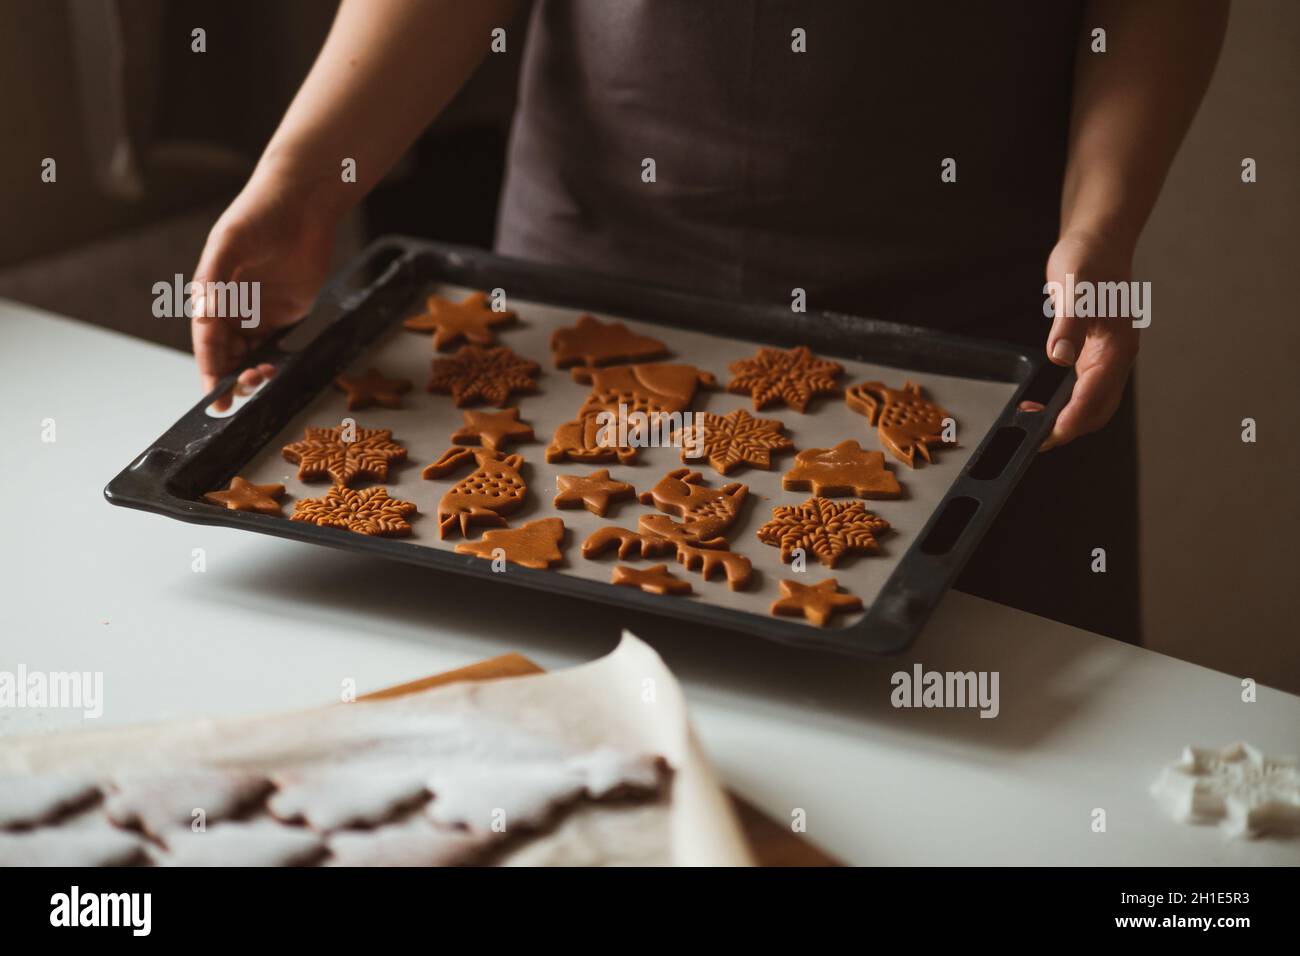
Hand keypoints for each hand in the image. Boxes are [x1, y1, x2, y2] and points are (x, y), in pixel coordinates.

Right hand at [190, 165, 341, 408]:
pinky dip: (275, 362)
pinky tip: (277, 370)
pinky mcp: (288, 312)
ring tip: (263, 376)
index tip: (213, 397)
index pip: (207, 342)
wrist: (302, 201)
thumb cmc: (259, 214)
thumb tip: (203, 315)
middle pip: (226, 354)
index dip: (209, 371)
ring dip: (252, 372)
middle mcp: (233, 305)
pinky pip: (278, 345)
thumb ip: (215, 279)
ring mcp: (260, 310)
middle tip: (244, 389)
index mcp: (212, 293)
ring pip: (250, 354)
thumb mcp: (230, 242)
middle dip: (232, 377)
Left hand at [1028, 230, 1140, 450]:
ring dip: (1068, 420)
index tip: (1050, 435)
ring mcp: (1106, 356)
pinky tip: (1043, 406)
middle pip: (1098, 409)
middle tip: (1036, 440)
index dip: (1072, 419)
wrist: (1096, 241)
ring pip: (1092, 402)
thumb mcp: (1074, 290)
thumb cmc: (1089, 260)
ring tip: (1034, 427)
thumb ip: (1068, 325)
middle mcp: (1115, 356)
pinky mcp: (1094, 352)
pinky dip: (1067, 404)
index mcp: (1118, 347)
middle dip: (1070, 428)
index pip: (1095, 396)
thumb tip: (1060, 356)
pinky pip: (1084, 389)